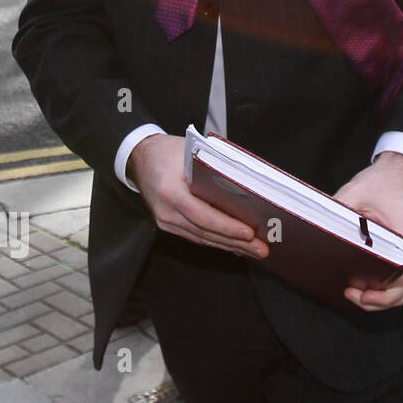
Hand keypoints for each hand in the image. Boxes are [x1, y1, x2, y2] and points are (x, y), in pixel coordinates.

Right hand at [128, 134, 268, 258]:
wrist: (140, 157)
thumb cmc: (169, 151)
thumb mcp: (192, 152)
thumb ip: (217, 168)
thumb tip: (248, 185)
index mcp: (170, 191)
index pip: (202, 215)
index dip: (226, 226)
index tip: (249, 233)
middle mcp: (167, 211)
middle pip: (205, 231)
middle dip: (236, 242)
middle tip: (262, 250)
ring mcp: (166, 221)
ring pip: (202, 238)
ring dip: (230, 246)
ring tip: (255, 251)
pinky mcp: (169, 224)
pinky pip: (196, 235)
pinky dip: (218, 241)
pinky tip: (236, 247)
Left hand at [332, 151, 402, 311]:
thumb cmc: (384, 180)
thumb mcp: (354, 195)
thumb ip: (336, 216)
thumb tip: (315, 233)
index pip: (400, 281)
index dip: (379, 296)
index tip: (356, 293)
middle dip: (378, 300)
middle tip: (353, 295)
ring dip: (385, 294)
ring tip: (361, 292)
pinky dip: (392, 281)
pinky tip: (373, 279)